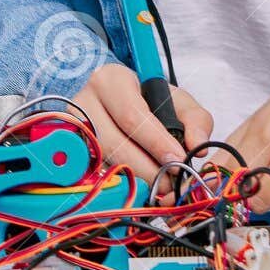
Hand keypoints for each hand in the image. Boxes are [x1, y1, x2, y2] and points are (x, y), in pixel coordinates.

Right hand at [73, 63, 212, 188]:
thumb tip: (198, 147)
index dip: (156, 142)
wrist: (118, 100)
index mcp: (110, 81)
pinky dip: (122, 183)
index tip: (178, 161)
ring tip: (161, 188)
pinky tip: (141, 188)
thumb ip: (196, 120)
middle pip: (115, 144)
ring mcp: (73, 128)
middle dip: (147, 169)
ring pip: (105, 162)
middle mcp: (84, 102)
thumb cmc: (149, 100)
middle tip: (172, 184)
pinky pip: (97, 172)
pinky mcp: (71, 150)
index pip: (132, 116)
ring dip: (136, 180)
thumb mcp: (177, 100)